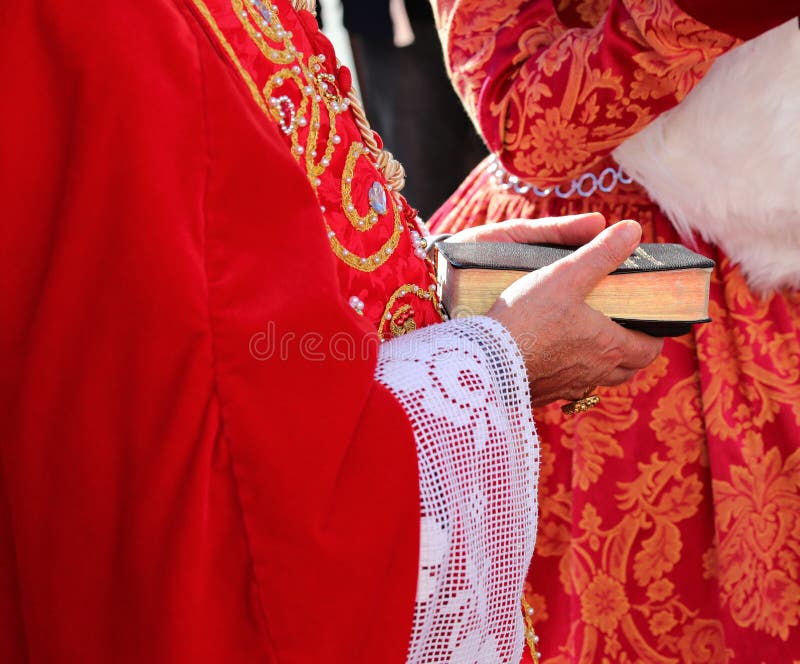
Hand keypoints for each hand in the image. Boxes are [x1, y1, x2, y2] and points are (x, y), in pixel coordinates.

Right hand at [472, 214, 662, 406]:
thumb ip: (600, 253)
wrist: (486, 360)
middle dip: (631, 352)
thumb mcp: (565, 275)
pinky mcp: (542, 394)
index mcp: (610, 346)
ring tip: (590, 343)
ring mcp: (567, 387)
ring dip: (601, 365)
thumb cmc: (528, 318)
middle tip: (625, 331)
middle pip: (628, 370)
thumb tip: (633, 229)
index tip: (651, 324)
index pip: (649, 350)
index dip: (654, 337)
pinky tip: (554, 357)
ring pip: (597, 380)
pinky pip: (566, 387)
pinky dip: (570, 373)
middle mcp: (594, 373)